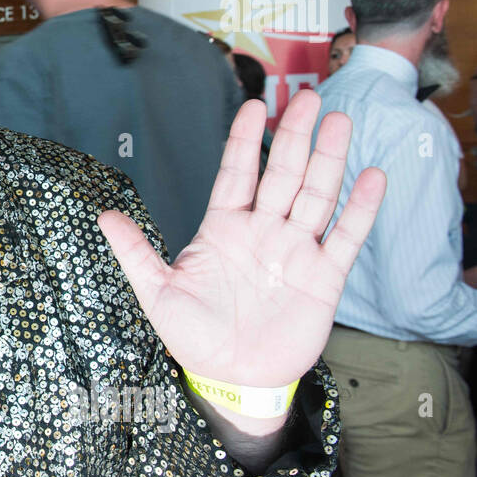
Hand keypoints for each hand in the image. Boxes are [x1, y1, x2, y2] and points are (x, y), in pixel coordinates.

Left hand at [98, 90, 385, 389]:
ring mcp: (295, 250)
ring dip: (328, 159)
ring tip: (338, 122)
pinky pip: (345, 236)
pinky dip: (360, 208)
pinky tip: (371, 176)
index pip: (236, 173)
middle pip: (281, 174)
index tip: (253, 106)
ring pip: (315, 194)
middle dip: (292, 136)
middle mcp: (262, 231)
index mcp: (222, 229)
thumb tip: (105, 216)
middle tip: (306, 98)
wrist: (232, 379)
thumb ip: (136, 253)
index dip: (244, 141)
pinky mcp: (324, 276)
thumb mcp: (157, 293)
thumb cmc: (194, 336)